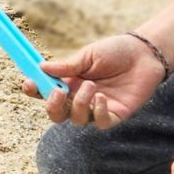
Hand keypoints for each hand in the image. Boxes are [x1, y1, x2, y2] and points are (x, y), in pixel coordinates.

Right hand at [32, 34, 166, 126]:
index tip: (29, 83)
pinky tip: (101, 97)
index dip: (34, 91)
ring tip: (92, 85)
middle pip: (57, 113)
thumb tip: (41, 67)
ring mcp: (97, 108)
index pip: (45, 92)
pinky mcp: (115, 115)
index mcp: (69, 82)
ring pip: (77, 119)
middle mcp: (79, 98)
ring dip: (80, 104)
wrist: (144, 54)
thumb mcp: (89, 55)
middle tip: (59, 92)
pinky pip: (101, 123)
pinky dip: (98, 112)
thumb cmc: (115, 51)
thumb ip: (67, 66)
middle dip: (53, 106)